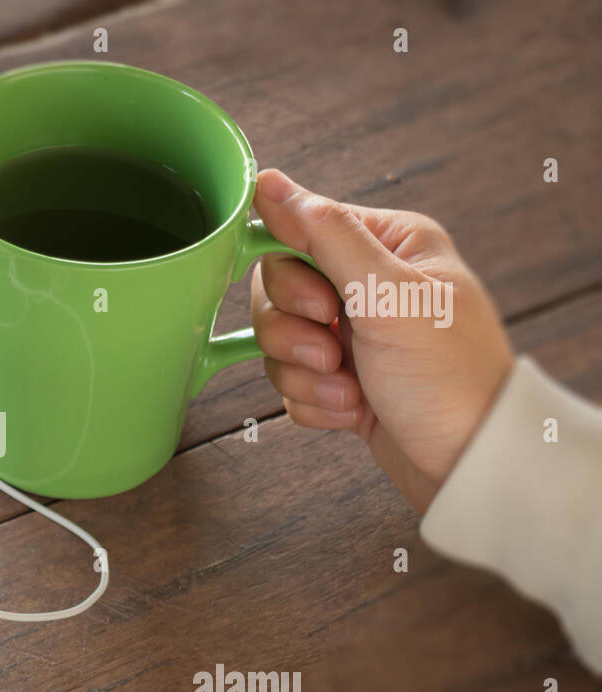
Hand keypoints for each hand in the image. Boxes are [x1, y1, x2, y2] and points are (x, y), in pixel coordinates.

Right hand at [250, 169, 514, 510]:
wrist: (469, 463)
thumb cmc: (450, 376)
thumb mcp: (389, 295)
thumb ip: (325, 234)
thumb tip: (269, 182)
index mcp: (386, 244)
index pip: (296, 232)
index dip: (292, 275)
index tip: (320, 305)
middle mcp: (366, 283)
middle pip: (275, 289)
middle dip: (294, 333)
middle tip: (334, 353)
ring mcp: (350, 333)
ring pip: (277, 340)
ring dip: (304, 374)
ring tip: (350, 391)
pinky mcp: (338, 378)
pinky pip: (289, 382)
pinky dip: (313, 402)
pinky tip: (353, 412)